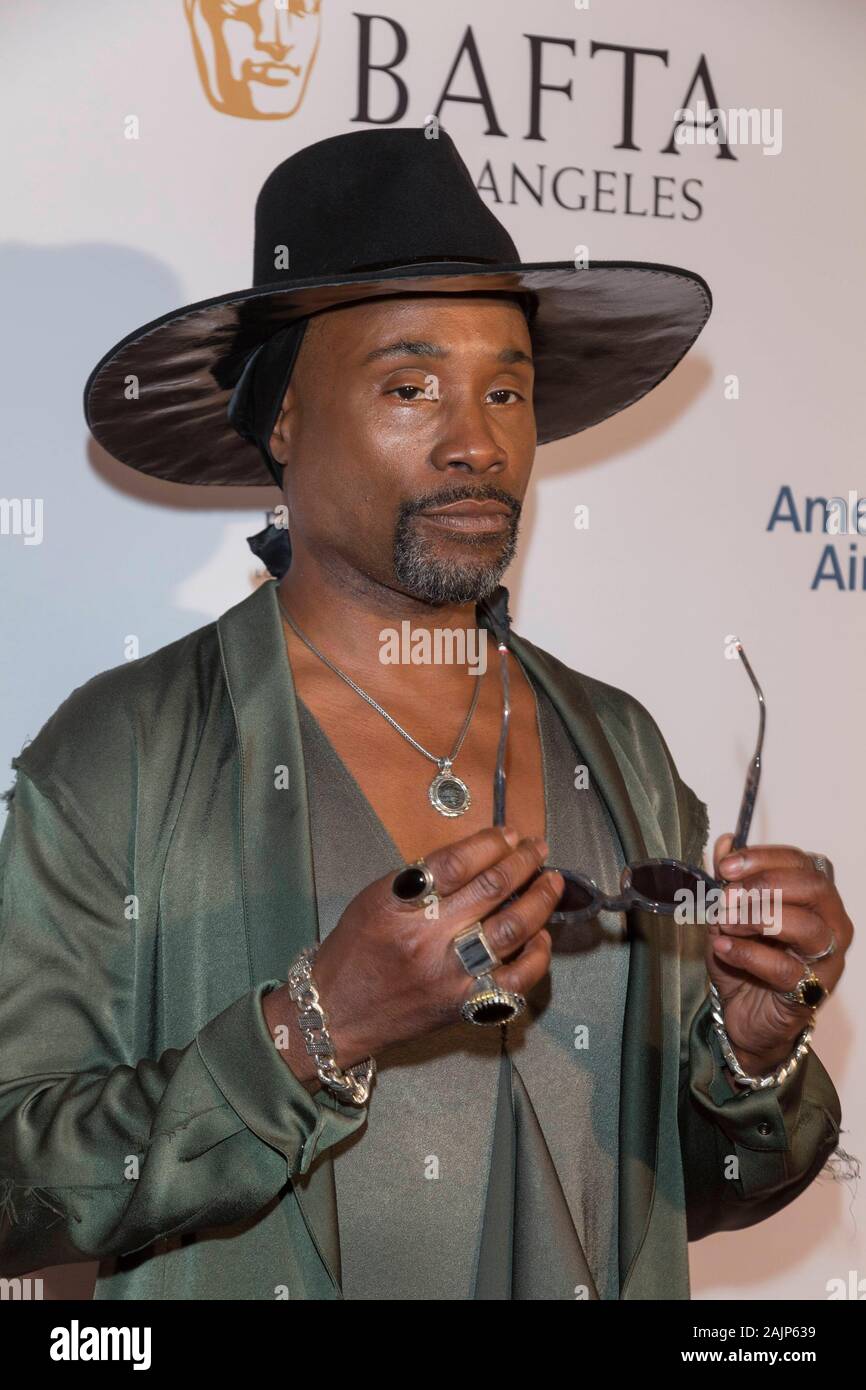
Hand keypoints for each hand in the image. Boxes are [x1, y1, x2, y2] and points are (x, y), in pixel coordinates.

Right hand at [272, 826, 562, 1074]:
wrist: (337, 1012)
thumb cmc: (355, 949)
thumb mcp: (374, 899)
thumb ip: (420, 877)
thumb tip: (477, 856)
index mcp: (399, 907)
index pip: (456, 864)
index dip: (490, 844)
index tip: (509, 834)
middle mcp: (427, 940)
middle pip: (490, 891)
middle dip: (523, 862)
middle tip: (538, 849)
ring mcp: (450, 977)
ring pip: (511, 931)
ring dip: (539, 901)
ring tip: (552, 882)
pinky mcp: (465, 1007)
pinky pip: (516, 981)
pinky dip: (536, 956)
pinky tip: (541, 935)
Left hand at [706, 833, 852, 1074]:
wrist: (744, 1015)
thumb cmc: (745, 962)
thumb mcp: (728, 915)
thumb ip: (729, 881)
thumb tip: (724, 843)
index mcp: (814, 896)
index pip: (800, 862)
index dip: (763, 858)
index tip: (726, 866)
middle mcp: (831, 922)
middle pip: (813, 887)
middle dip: (764, 885)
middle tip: (726, 896)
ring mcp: (827, 958)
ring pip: (807, 926)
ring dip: (758, 918)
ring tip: (724, 924)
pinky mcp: (813, 991)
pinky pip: (786, 968)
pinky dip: (749, 954)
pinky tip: (723, 950)